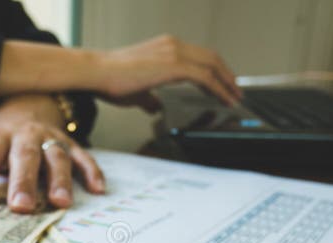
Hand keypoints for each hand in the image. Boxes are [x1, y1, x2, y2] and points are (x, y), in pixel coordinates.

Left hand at [0, 95, 104, 213]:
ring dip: (60, 179)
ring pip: (56, 158)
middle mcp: (24, 137)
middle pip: (24, 159)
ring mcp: (51, 140)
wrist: (29, 106)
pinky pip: (85, 158)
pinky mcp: (71, 145)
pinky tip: (98, 190)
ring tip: (60, 204)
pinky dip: (92, 172)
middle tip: (19, 207)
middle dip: (22, 182)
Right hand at [97, 35, 241, 105]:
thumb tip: (155, 107)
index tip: (222, 84)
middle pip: (211, 57)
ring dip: (227, 82)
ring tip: (234, 97)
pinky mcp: (174, 65)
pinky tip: (223, 99)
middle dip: (227, 75)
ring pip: (212, 64)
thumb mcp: (135, 90)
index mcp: (164, 47)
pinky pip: (205, 77)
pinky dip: (218, 88)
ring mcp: (174, 52)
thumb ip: (149, 98)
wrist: (97, 71)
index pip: (198, 56)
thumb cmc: (109, 79)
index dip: (214, 70)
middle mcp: (172, 45)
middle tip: (235, 91)